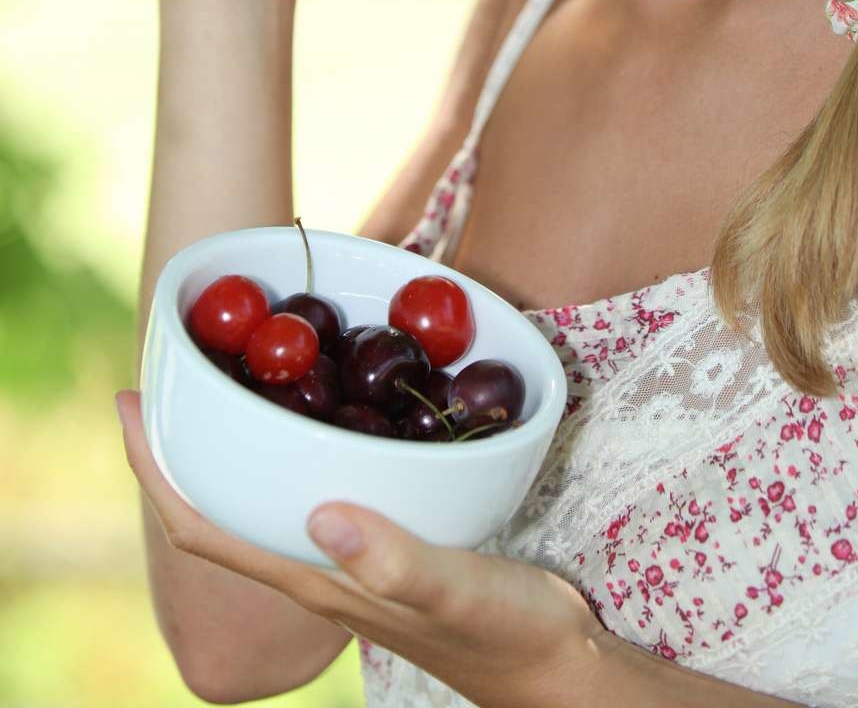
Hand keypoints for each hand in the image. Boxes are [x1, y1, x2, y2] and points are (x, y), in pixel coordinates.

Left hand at [114, 389, 600, 707]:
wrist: (551, 665)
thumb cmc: (504, 630)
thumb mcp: (455, 586)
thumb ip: (392, 557)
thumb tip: (319, 514)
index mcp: (313, 578)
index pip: (204, 532)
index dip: (156, 473)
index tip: (129, 405)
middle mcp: (316, 566)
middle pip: (219, 509)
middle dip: (183, 446)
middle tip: (173, 367)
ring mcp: (346, 556)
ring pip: (262, 497)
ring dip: (234, 441)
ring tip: (231, 372)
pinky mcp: (381, 540)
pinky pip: (312, 486)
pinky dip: (298, 441)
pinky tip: (325, 406)